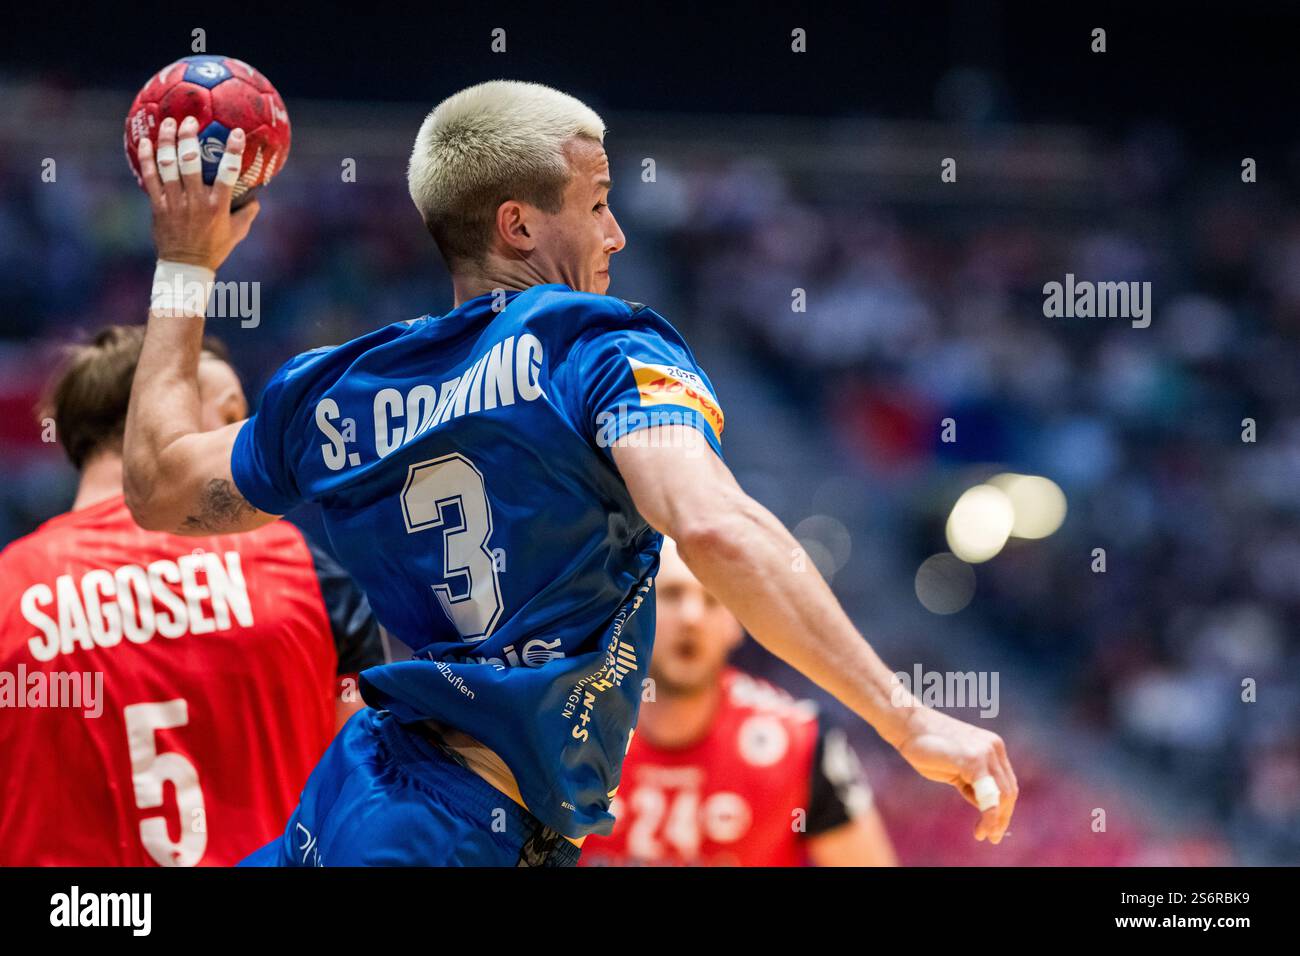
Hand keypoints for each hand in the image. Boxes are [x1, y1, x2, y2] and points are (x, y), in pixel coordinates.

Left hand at [137, 115, 259, 270]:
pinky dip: (147, 158)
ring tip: (168, 123)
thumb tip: (256, 198)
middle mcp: (195, 201)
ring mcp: (175, 202)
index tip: (235, 132)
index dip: (232, 151)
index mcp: (217, 206)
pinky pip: (149, 178)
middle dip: (189, 138)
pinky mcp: (158, 205)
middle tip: (190, 120)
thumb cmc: (214, 249)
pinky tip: (146, 142)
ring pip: (168, 166)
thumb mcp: (237, 233)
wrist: (185, 266)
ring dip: (167, 141)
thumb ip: (247, 214)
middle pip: (191, 163)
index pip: (228, 174)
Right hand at [893, 704, 1018, 842]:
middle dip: (1002, 817)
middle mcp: (993, 748)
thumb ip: (973, 782)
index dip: (1003, 808)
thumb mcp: (956, 767)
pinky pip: (989, 796)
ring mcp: (985, 752)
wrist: (907, 725)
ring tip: (986, 835)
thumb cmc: (926, 746)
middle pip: (1008, 790)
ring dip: (996, 819)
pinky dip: (989, 816)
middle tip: (992, 837)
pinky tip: (983, 828)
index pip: (1006, 782)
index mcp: (991, 747)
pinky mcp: (974, 760)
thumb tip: (985, 805)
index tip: (995, 826)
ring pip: (1002, 795)